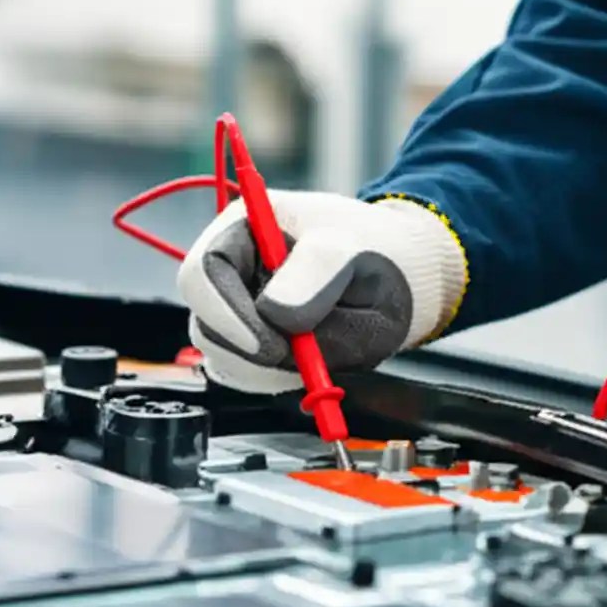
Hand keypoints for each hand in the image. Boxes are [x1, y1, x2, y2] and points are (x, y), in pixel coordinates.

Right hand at [177, 191, 466, 393]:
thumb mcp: (351, 250)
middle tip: (298, 353)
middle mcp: (233, 271)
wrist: (404, 278)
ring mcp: (241, 311)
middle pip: (205, 322)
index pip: (201, 273)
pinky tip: (312, 359)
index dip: (223, 312)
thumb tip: (273, 312)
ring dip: (268, 367)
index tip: (265, 343)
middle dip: (248, 347)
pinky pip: (249, 376)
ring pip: (223, 357)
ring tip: (317, 347)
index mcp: (243, 228)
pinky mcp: (256, 345)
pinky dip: (278, 379)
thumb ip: (314, 272)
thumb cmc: (377, 249)